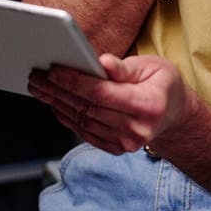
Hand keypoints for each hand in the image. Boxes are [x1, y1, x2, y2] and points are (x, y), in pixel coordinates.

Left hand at [28, 53, 193, 154]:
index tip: (53, 69)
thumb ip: (124, 67)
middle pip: (88, 107)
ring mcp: (125, 143)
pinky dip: (66, 117)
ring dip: (57, 103)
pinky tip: (55, 103)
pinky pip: (85, 132)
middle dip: (58, 91)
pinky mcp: (115, 148)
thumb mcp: (152, 66)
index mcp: (148, 104)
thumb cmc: (162, 83)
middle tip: (37, 76)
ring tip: (40, 87)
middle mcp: (137, 129)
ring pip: (82, 121)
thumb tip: (102, 62)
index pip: (102, 93)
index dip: (75, 81)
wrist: (173, 113)